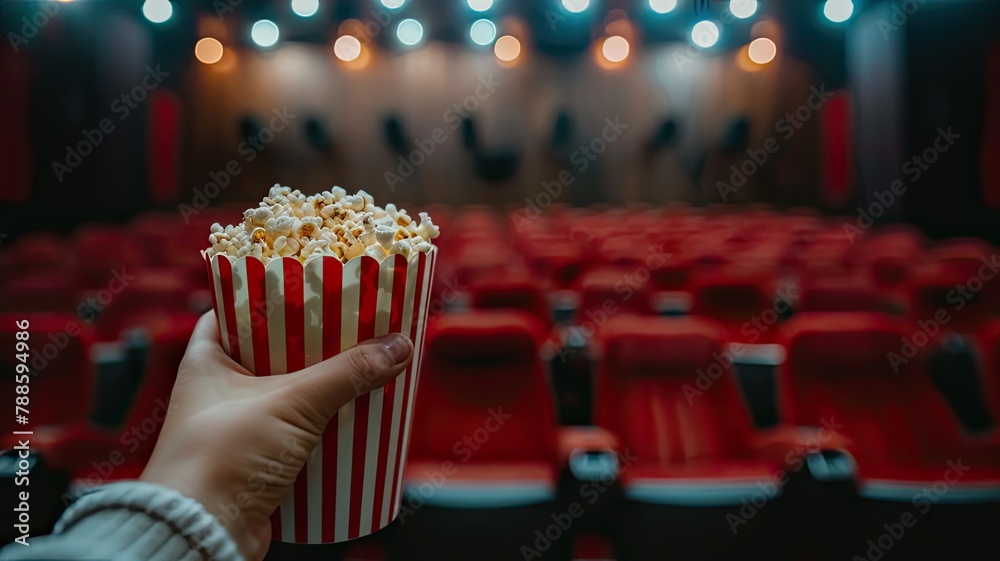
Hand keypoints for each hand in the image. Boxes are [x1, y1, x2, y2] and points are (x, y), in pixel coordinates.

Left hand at [140, 311, 413, 559]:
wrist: (201, 535)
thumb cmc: (220, 460)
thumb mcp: (292, 403)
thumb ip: (347, 372)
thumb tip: (396, 346)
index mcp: (206, 361)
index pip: (237, 309)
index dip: (272, 293)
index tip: (312, 286)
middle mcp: (218, 391)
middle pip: (274, 351)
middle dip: (315, 343)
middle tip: (352, 327)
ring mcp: (238, 428)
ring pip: (290, 394)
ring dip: (323, 387)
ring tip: (362, 369)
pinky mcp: (258, 462)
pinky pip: (297, 433)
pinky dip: (323, 427)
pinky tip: (352, 419)